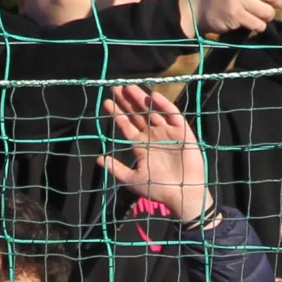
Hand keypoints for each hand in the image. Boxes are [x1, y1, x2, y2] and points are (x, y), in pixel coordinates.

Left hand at [98, 85, 213, 225]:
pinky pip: (173, 115)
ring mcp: (168, 133)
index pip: (127, 125)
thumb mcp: (131, 179)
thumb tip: (98, 159)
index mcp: (141, 145)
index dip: (117, 114)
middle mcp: (153, 136)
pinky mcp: (183, 133)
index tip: (107, 102)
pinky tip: (153, 96)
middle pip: (138, 114)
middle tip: (116, 87)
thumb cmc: (157, 188)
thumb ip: (116, 168)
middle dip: (127, 102)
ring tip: (129, 87)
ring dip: (141, 99)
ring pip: (153, 111)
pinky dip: (164, 105)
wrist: (181, 194)